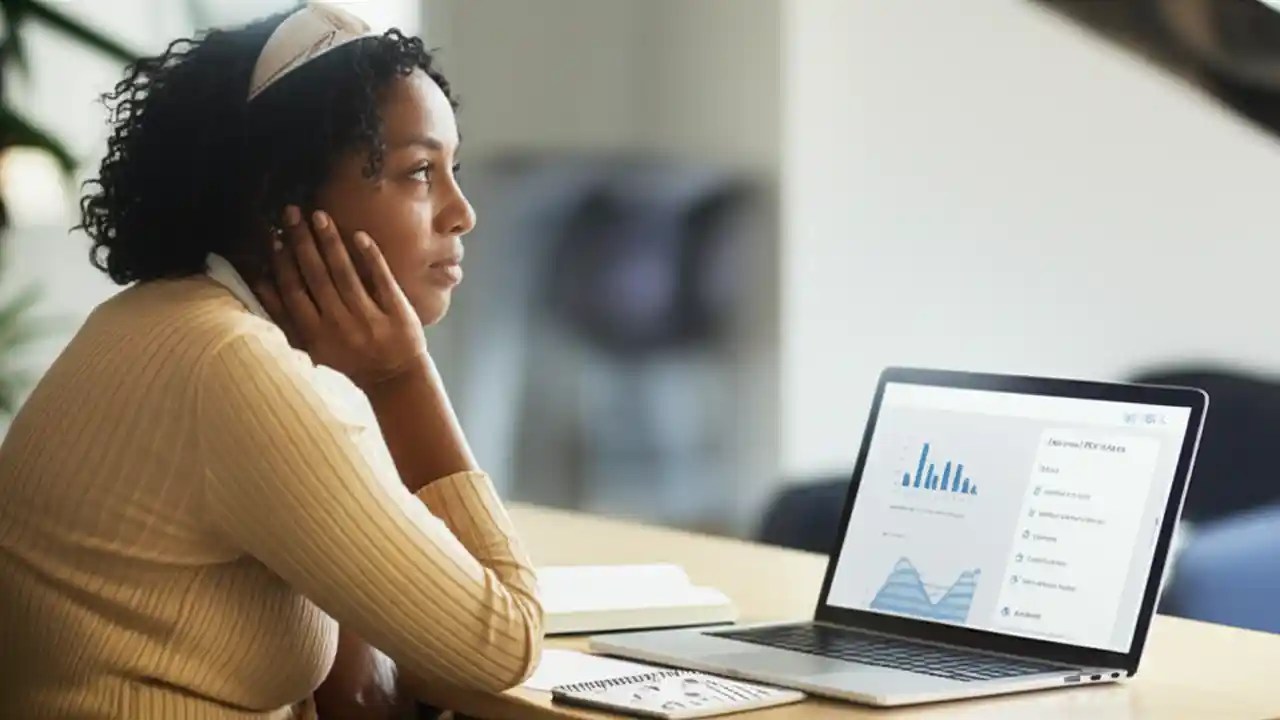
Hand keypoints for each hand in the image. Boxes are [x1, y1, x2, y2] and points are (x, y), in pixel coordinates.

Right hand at [255, 206, 426, 390]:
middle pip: (317, 277)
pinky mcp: (397, 312)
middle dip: (303, 242)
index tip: (275, 236)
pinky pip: (382, 279)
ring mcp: (369, 318)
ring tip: (319, 216)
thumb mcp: (311, 345)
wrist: (394, 378)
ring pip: (345, 274)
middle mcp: (340, 325)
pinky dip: (370, 256)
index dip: (282, 263)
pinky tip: (359, 234)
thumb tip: (259, 281)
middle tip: (292, 213)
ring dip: (331, 242)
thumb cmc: (348, 357)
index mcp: (315, 334)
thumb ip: (286, 317)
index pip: (294, 292)